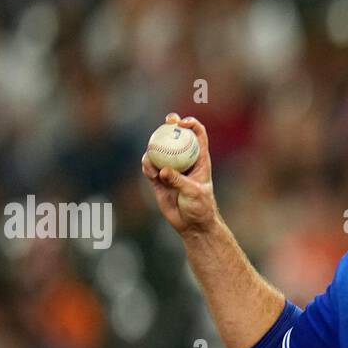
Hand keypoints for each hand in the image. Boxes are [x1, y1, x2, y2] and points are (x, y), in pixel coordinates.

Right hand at [141, 113, 218, 237]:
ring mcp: (171, 169)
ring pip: (160, 151)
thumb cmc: (200, 208)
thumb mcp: (193, 193)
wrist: (192, 225)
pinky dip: (148, 166)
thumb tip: (163, 171)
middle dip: (170, 125)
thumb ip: (178, 181)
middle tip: (167, 122)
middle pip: (176, 137)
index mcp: (199, 160)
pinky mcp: (159, 180)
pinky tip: (148, 168)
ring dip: (155, 147)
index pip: (198, 136)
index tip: (183, 122)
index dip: (191, 124)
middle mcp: (184, 161)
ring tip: (152, 154)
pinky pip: (150, 168)